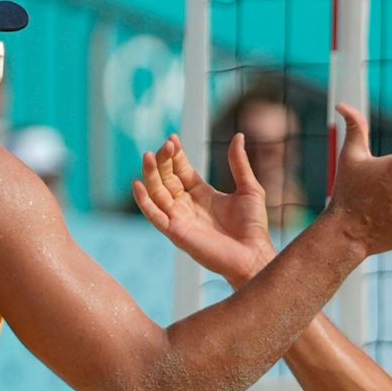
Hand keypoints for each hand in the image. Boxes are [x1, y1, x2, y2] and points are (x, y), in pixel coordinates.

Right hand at [132, 132, 275, 283]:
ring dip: (150, 175)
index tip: (173, 139)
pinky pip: (154, 216)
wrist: (253, 254)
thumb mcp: (249, 188)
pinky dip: (144, 201)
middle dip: (163, 161)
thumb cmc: (253, 227)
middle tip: (165, 146)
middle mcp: (187, 205)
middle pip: (166, 178)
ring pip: (157, 193)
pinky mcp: (175, 232)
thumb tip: (239, 136)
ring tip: (147, 156)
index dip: (176, 155)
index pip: (180, 170)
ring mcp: (179, 218)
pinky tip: (138, 184)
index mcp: (202, 193)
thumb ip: (239, 163)